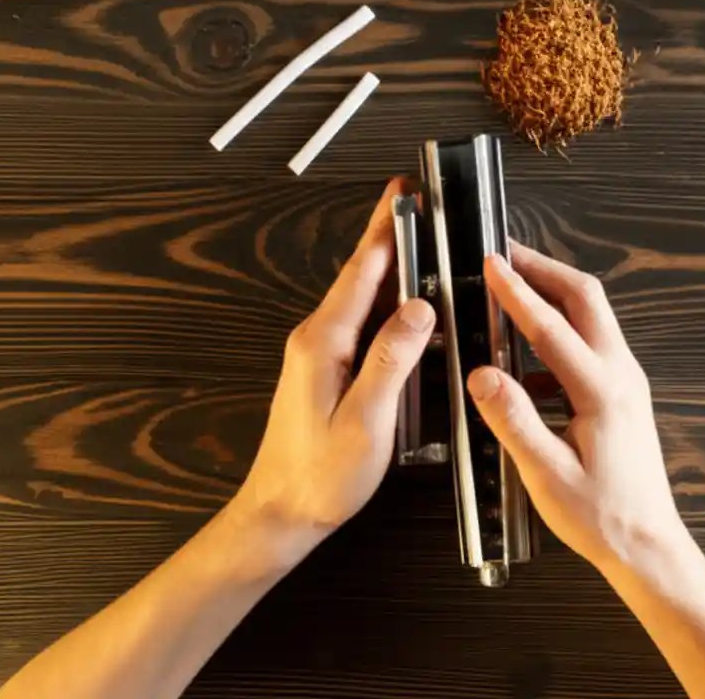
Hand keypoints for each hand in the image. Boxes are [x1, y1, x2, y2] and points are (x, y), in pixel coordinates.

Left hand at [232, 178, 434, 536]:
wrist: (280, 512)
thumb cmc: (321, 476)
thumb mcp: (366, 420)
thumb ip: (392, 360)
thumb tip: (420, 308)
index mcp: (323, 342)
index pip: (361, 271)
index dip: (385, 228)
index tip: (405, 191)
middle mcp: (315, 339)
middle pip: (360, 276)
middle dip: (392, 237)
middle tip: (422, 205)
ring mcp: (317, 354)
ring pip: (361, 299)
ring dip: (391, 270)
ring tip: (424, 244)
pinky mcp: (323, 371)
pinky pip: (360, 325)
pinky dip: (386, 305)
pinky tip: (408, 305)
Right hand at [466, 243, 684, 572]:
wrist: (647, 544)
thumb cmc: (601, 516)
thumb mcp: (547, 474)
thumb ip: (514, 420)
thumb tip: (482, 375)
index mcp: (602, 392)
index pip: (552, 327)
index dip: (518, 292)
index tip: (493, 263)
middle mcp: (621, 376)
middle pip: (586, 298)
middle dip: (544, 269)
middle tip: (506, 254)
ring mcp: (626, 382)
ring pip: (592, 315)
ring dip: (554, 293)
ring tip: (512, 288)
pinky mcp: (622, 394)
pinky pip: (590, 344)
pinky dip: (559, 329)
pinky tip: (525, 356)